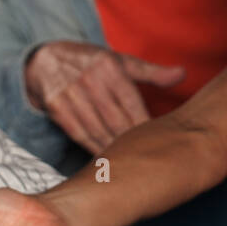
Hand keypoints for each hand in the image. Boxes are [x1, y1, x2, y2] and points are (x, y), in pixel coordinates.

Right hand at [24, 41, 184, 154]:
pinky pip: (79, 134)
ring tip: (128, 163)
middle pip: (115, 118)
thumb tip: (182, 75)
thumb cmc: (90, 64)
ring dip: (113, 149)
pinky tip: (105, 159)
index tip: (156, 140)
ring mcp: (71, 94)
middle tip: (145, 157)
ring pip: (97, 129)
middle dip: (130, 140)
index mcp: (109, 66)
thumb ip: (151, 72)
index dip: (143, 123)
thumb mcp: (120, 62)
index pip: (131, 101)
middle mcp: (89, 79)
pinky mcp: (57, 108)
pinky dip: (93, 148)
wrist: (44, 61)